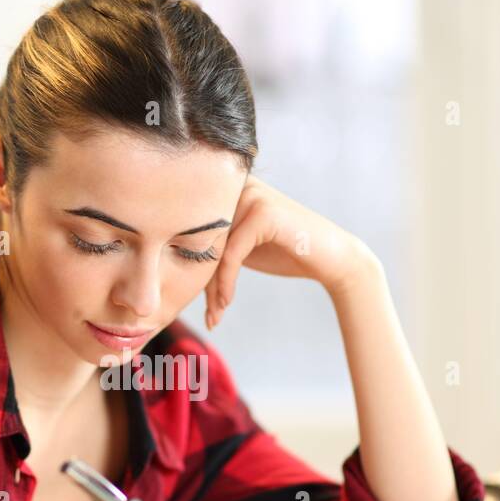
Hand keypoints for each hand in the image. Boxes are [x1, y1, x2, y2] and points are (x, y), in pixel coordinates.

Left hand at [204, 175, 377, 328]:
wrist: (331, 258)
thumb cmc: (285, 253)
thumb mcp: (241, 246)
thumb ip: (214, 244)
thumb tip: (169, 261)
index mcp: (228, 188)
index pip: (197, 231)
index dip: (194, 269)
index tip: (201, 304)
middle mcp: (238, 185)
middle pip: (202, 240)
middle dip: (203, 282)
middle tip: (209, 315)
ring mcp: (251, 195)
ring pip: (214, 249)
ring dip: (212, 288)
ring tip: (216, 314)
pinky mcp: (262, 213)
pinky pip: (231, 254)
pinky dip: (226, 282)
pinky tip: (227, 303)